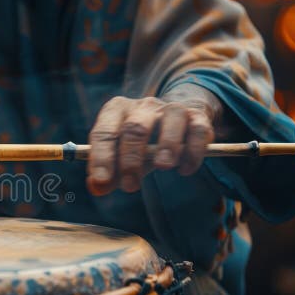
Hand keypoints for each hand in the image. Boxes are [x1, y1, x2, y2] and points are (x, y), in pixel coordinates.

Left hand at [87, 85, 221, 195]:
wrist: (177, 119)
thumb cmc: (141, 142)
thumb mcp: (121, 156)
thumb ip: (108, 173)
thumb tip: (97, 189)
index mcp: (117, 110)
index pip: (104, 132)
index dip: (101, 157)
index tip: (101, 180)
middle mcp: (143, 105)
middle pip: (135, 128)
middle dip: (131, 160)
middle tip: (130, 187)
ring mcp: (172, 108)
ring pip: (171, 119)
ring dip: (167, 145)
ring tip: (163, 168)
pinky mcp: (197, 116)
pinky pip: (198, 130)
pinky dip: (193, 151)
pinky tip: (185, 170)